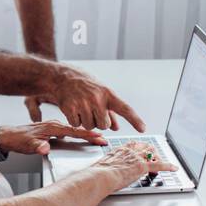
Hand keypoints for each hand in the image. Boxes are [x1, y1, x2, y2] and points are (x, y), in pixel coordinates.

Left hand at [0, 121, 108, 154]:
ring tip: (97, 138)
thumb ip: (37, 146)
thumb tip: (45, 148)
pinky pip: (68, 131)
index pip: (73, 131)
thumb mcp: (27, 144)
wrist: (7, 135)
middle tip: (104, 139)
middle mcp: (54, 125)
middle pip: (77, 129)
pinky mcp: (51, 130)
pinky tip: (81, 137)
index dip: (87, 134)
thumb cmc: (18, 139)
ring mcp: (53, 127)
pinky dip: (77, 133)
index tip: (99, 137)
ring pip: (73, 130)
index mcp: (52, 127)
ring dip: (85, 133)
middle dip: (91, 133)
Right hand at [25, 66, 144, 131]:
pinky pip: (77, 125)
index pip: (124, 108)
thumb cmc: (85, 85)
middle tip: (92, 111)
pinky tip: (73, 110)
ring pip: (90, 127)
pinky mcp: (70, 108)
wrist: (63, 77)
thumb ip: (110, 112)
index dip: (134, 119)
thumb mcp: (101, 94)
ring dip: (86, 122)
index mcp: (107, 93)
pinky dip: (75, 121)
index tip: (143, 128)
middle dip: (98, 122)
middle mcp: (97, 98)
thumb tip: (115, 128)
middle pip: (104, 125)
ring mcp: (83, 103)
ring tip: (82, 108)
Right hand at [92, 140, 176, 190]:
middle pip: (145, 146)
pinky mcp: (143, 166)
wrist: (99, 177)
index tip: (141, 152)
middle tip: (153, 158)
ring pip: (152, 153)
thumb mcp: (101, 167)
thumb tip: (101, 171)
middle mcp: (129, 151)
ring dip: (158, 158)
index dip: (140, 149)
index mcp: (119, 150)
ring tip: (162, 164)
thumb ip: (106, 167)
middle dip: (151, 152)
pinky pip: (159, 164)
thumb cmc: (96, 175)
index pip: (133, 145)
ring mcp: (136, 158)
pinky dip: (168, 166)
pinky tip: (173, 168)